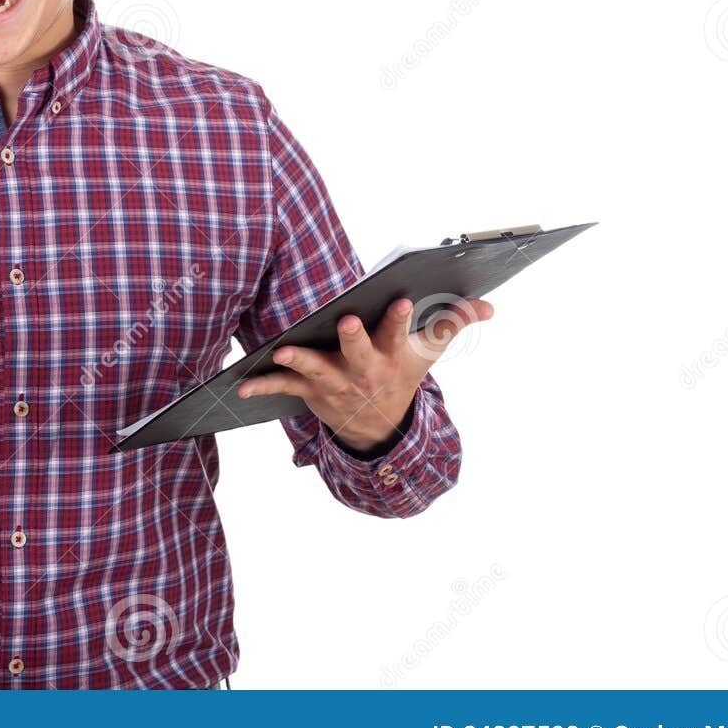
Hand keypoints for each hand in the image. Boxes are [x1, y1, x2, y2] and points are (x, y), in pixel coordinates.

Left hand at [236, 296, 494, 451]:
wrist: (377, 428)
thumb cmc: (400, 374)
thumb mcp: (428, 352)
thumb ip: (452, 322)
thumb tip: (486, 304)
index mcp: (393, 355)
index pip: (401, 333)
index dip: (400, 318)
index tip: (399, 299)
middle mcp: (364, 369)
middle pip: (359, 350)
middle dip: (354, 338)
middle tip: (348, 322)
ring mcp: (336, 381)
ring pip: (316, 368)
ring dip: (299, 361)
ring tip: (282, 353)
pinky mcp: (310, 391)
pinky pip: (283, 388)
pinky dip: (262, 386)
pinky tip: (241, 385)